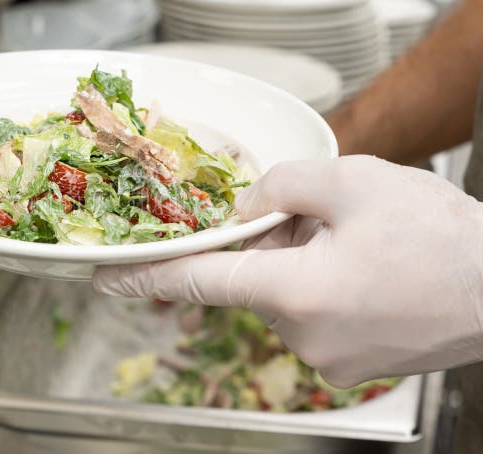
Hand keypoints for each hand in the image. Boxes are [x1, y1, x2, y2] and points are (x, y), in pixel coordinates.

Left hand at [94, 156, 482, 387]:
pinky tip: (366, 270)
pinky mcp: (349, 365)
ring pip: (285, 296)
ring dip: (302, 265)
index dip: (147, 277)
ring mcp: (328, 358)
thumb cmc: (440, 236)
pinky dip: (322, 288)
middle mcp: (303, 336)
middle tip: (323, 221)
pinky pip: (312, 317)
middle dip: (273, 246)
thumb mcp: (353, 180)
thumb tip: (245, 206)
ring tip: (360, 245)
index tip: (106, 279)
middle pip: (254, 279)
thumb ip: (280, 185)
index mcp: (295, 292)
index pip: (200, 283)